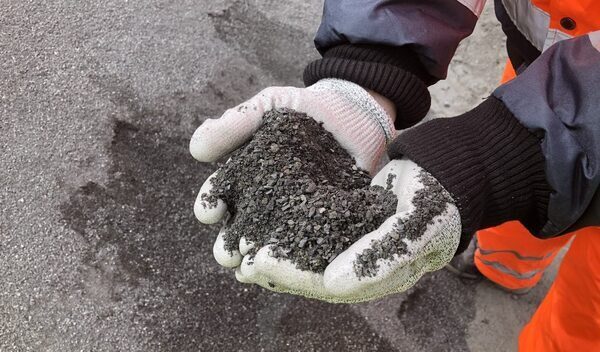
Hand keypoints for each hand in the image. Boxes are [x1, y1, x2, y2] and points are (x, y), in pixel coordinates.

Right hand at [191, 79, 395, 271]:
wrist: (354, 114)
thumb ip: (235, 123)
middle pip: (238, 231)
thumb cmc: (305, 109)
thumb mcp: (269, 106)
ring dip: (255, 262)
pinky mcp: (326, 228)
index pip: (219, 197)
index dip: (210, 206)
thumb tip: (195, 150)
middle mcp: (265, 204)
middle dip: (227, 245)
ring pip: (268, 248)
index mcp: (245, 179)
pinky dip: (295, 264)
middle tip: (228, 253)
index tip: (209, 212)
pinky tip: (288, 272)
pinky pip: (308, 251)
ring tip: (250, 270)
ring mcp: (294, 219)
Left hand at [232, 158, 461, 302]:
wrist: (447, 173)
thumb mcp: (417, 225)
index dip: (293, 275)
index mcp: (378, 276)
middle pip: (311, 275)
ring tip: (242, 246)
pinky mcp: (346, 224)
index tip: (260, 261)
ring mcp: (353, 246)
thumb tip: (333, 284)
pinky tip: (266, 223)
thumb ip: (379, 257)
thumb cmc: (437, 200)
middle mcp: (362, 267)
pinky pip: (313, 232)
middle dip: (276, 269)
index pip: (328, 284)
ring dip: (276, 252)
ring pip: (307, 256)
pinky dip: (288, 230)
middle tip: (241, 258)